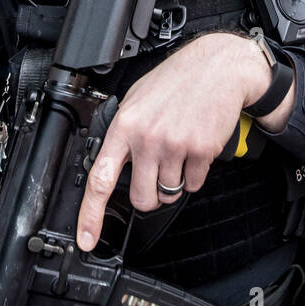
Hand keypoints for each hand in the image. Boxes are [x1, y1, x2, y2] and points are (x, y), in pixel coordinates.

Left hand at [75, 33, 278, 251]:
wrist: (217, 67)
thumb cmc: (176, 81)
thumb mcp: (136, 99)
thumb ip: (123, 132)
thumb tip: (111, 163)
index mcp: (125, 126)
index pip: (101, 179)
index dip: (90, 214)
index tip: (87, 238)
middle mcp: (147, 138)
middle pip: (142, 199)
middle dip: (149, 197)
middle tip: (155, 177)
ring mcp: (175, 146)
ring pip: (169, 193)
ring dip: (174, 182)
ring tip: (177, 151)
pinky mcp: (201, 151)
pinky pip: (194, 184)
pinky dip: (195, 175)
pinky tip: (194, 149)